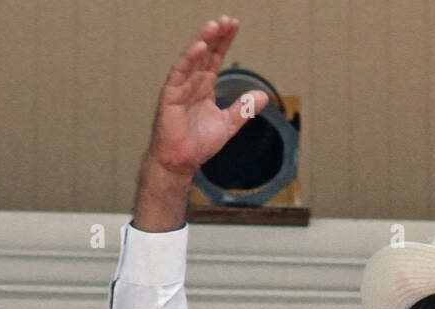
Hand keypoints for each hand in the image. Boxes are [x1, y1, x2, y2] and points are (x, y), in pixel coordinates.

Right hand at [133, 15, 268, 230]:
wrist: (181, 162)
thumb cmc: (199, 144)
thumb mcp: (228, 125)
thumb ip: (243, 109)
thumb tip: (263, 95)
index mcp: (204, 86)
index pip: (215, 58)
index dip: (225, 42)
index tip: (234, 25)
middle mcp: (192, 82)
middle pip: (205, 53)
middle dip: (216, 36)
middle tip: (227, 19)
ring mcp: (180, 87)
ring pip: (192, 58)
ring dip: (203, 41)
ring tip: (215, 25)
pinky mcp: (170, 95)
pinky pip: (179, 73)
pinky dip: (189, 59)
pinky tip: (199, 46)